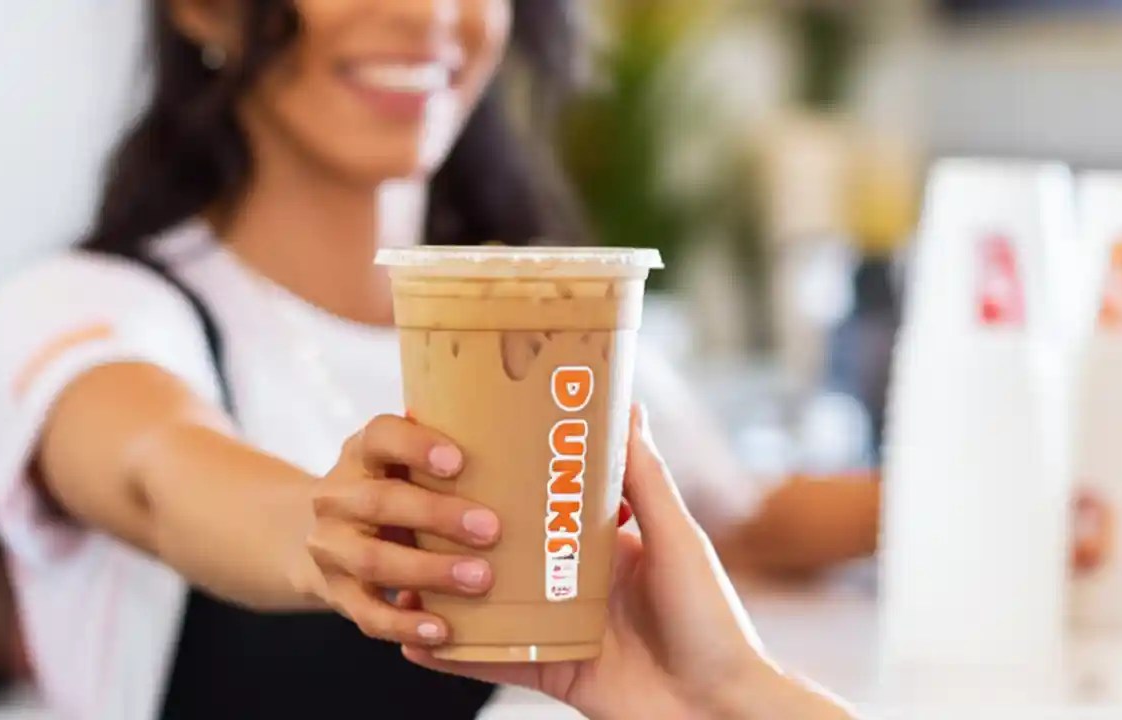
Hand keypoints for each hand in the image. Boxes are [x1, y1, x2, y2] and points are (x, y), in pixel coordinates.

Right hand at [307, 414, 501, 645]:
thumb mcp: (402, 465)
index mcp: (361, 454)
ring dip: (430, 571)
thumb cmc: (390, 492)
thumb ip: (446, 460)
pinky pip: (367, 614)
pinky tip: (443, 629)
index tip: (458, 460)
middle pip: (380, 501)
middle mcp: (337, 497)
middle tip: (492, 529)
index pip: (380, 436)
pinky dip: (406, 624)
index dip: (415, 446)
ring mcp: (331, 548)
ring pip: (374, 560)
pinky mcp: (336, 593)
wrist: (323, 533)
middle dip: (437, 516)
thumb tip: (531, 456)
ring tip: (480, 579)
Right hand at [401, 406, 854, 719]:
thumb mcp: (678, 538)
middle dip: (467, 530)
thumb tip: (628, 407)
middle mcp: (578, 581)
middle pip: (511, 549)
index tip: (474, 446)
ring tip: (403, 567)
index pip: (551, 498)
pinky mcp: (552, 669)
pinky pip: (494, 659)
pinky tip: (418, 637)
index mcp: (609, 542)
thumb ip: (647, 481)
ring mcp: (560, 626)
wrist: (719, 709)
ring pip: (492, 603)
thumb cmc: (713, 619)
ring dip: (450, 589)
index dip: (515, 475)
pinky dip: (456, 652)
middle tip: (419, 503)